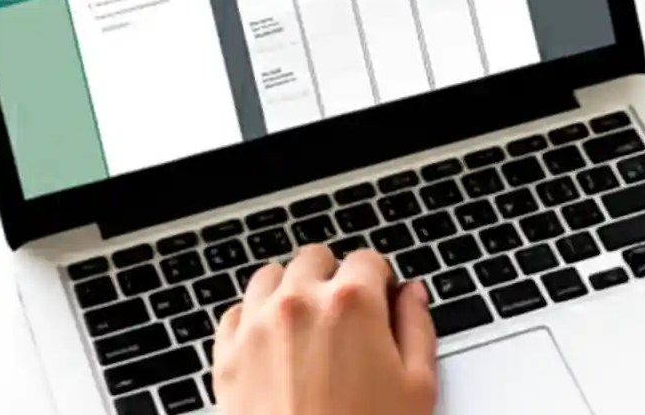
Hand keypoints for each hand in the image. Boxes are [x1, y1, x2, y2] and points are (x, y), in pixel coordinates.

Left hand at [213, 245, 437, 414]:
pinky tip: (273, 341)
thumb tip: (413, 295)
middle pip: (316, 258)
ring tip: (308, 322)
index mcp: (352, 303)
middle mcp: (300, 303)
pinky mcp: (226, 357)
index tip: (382, 301)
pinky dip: (253, 318)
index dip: (380, 280)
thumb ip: (418, 327)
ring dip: (291, 288)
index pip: (368, 259)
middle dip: (334, 276)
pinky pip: (234, 314)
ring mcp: (257, 328)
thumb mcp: (418, 386)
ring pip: (270, 276)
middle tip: (347, 313)